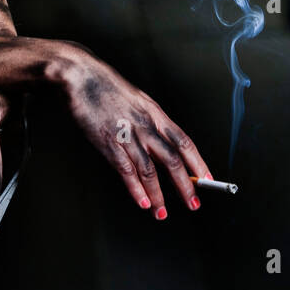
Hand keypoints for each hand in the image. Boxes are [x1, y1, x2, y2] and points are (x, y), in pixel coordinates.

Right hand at [53, 44, 212, 218]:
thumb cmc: (107, 87)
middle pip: (172, 160)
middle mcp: (146, 126)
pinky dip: (135, 189)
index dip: (198, 163)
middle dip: (185, 185)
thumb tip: (163, 146)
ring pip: (150, 170)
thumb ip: (151, 122)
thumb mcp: (138, 100)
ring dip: (158, 195)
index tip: (207, 180)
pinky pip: (126, 170)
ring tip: (162, 212)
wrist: (82, 76)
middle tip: (193, 203)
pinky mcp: (108, 142)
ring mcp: (127, 135)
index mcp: (156, 114)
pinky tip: (142, 201)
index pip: (184, 143)